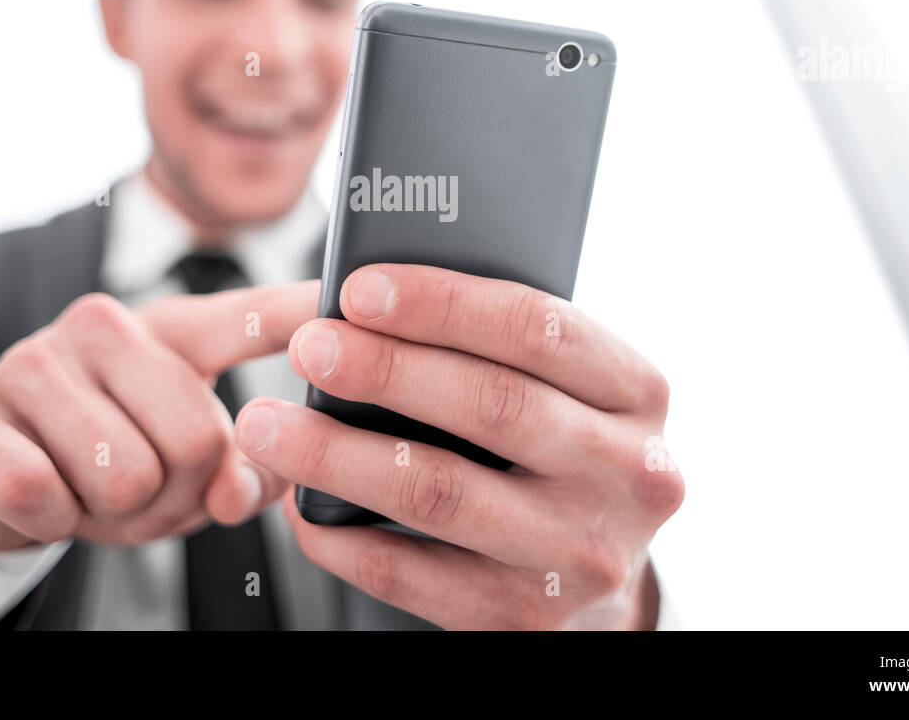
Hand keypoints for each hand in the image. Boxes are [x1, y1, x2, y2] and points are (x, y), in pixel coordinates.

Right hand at [0, 282, 317, 552]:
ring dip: (112, 516)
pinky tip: (40, 495)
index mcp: (173, 331)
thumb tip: (236, 493)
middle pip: (199, 442)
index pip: (249, 316)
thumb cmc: (108, 460)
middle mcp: (105, 325)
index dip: (300, 311)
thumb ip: (245, 474)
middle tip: (142, 492)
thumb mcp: (188, 466)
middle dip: (177, 499)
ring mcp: (31, 360)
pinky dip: (49, 521)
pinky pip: (38, 493)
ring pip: (124, 477)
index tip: (346, 299)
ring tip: (90, 490)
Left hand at [234, 265, 682, 629]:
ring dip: (339, 455)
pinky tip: (300, 508)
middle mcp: (628, 474)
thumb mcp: (572, 393)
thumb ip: (506, 349)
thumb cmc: (564, 454)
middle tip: (308, 347)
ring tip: (270, 426)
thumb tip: (374, 304)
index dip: (444, 303)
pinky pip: (413, 576)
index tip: (359, 288)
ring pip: (442, 493)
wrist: (603, 584)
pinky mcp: (526, 620)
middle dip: (386, 370)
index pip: (539, 328)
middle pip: (492, 406)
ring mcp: (581, 555)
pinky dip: (344, 538)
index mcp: (638, 394)